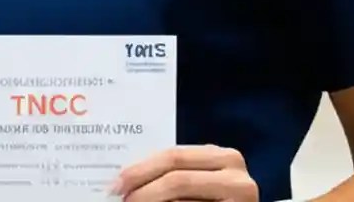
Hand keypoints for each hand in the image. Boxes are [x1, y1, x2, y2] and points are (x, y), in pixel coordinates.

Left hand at [110, 144, 258, 200]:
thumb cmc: (212, 198)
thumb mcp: (198, 179)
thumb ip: (172, 173)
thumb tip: (125, 177)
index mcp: (226, 157)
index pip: (174, 156)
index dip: (141, 169)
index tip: (115, 182)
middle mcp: (238, 179)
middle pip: (177, 180)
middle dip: (142, 190)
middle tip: (119, 197)